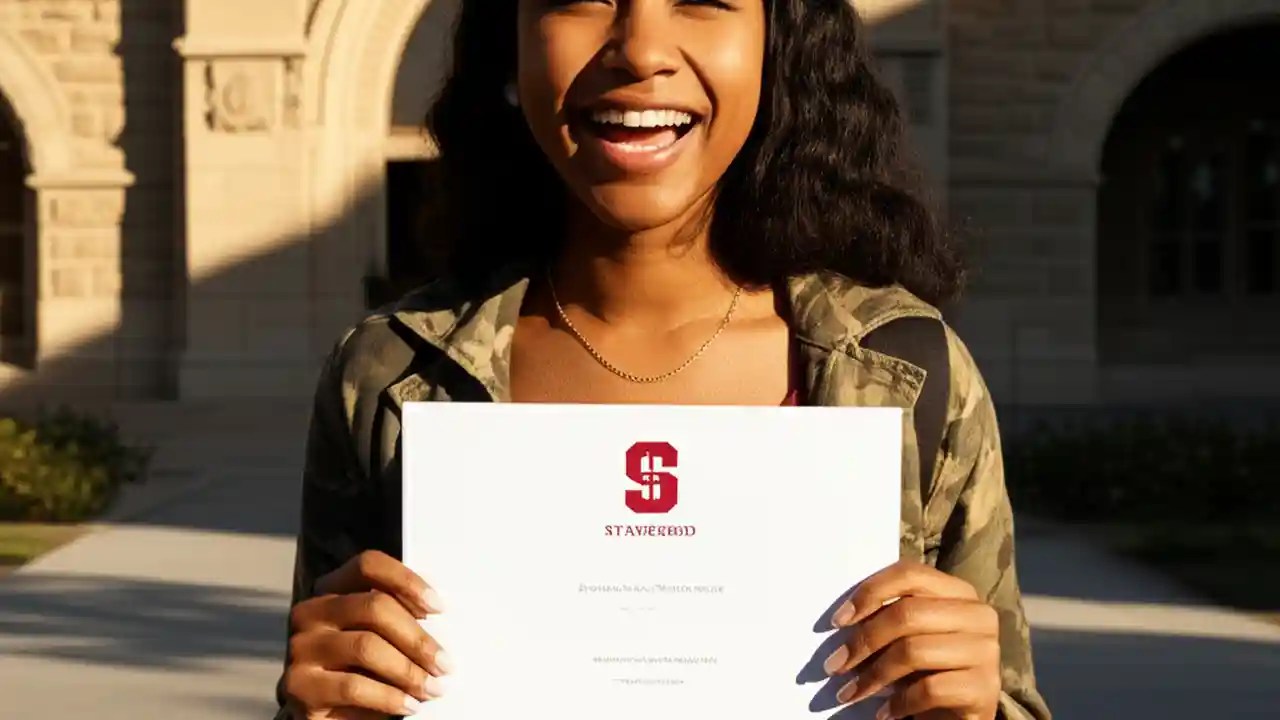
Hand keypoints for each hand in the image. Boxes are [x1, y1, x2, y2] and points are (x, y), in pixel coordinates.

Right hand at [281, 551, 449, 719]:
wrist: (325, 713)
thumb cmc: (361, 668)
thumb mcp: (378, 637)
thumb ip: (396, 619)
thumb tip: (437, 616)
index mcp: (331, 590)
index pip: (368, 565)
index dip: (406, 580)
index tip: (438, 607)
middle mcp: (311, 613)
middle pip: (374, 606)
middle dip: (416, 637)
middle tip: (444, 663)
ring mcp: (301, 648)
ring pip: (366, 647)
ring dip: (408, 671)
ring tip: (432, 688)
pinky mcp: (300, 685)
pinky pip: (354, 686)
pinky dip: (389, 697)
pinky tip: (408, 704)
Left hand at [823, 560, 999, 719]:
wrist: (960, 714)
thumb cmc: (927, 669)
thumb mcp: (908, 636)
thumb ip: (887, 617)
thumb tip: (843, 619)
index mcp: (959, 592)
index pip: (910, 574)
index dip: (870, 592)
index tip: (838, 620)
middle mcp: (979, 615)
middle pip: (908, 613)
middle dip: (864, 640)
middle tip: (835, 664)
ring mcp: (986, 652)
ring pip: (915, 651)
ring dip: (873, 676)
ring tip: (850, 692)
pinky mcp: (985, 688)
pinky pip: (930, 689)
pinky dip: (899, 703)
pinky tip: (885, 713)